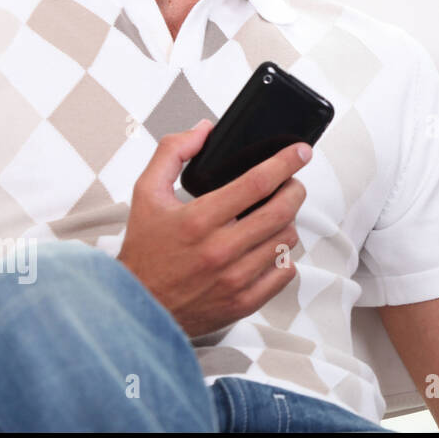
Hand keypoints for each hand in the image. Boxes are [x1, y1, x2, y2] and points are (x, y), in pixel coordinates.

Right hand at [117, 119, 311, 336]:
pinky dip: (283, 257)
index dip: (285, 162)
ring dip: (287, 222)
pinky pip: (284, 272)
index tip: (300, 152)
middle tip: (292, 183)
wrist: (138, 308)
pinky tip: (267, 248)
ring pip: (286, 240)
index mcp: (198, 220)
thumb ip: (172, 153)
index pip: (257, 183)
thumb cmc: (145, 253)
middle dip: (295, 189)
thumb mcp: (146, 194)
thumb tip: (204, 129)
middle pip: (282, 210)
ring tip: (274, 217)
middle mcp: (220, 250)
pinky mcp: (243, 302)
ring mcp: (235, 279)